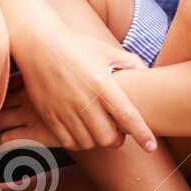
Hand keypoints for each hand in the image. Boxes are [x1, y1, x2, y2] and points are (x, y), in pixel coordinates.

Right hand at [13, 28, 155, 152]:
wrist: (40, 44)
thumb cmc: (77, 46)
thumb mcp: (107, 50)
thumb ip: (131, 62)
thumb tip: (148, 73)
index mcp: (103, 84)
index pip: (127, 116)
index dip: (141, 134)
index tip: (151, 146)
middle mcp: (84, 101)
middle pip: (107, 138)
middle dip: (117, 139)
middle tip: (118, 132)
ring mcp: (65, 110)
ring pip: (88, 143)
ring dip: (98, 141)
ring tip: (101, 131)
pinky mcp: (49, 115)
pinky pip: (68, 142)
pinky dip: (80, 142)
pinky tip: (83, 133)